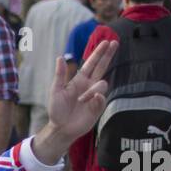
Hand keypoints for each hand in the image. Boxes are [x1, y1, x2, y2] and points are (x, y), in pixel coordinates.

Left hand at [34, 39, 117, 162]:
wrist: (61, 128)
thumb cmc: (57, 110)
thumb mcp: (55, 91)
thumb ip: (60, 75)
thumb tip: (60, 57)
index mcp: (79, 80)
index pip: (92, 64)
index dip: (99, 53)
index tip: (106, 42)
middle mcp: (89, 86)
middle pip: (102, 67)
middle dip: (108, 55)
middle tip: (115, 42)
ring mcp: (95, 96)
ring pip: (102, 85)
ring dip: (93, 90)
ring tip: (82, 100)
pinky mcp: (98, 107)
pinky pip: (102, 99)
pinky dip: (97, 99)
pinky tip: (91, 101)